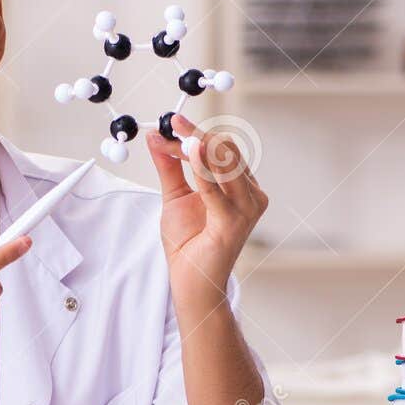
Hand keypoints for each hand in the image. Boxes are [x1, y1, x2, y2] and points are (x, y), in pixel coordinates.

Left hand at [146, 113, 267, 313]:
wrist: (190, 281)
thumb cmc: (188, 243)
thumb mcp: (175, 196)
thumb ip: (169, 166)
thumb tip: (155, 137)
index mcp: (241, 186)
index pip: (222, 149)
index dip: (195, 134)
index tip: (171, 123)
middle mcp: (250, 195)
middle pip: (226, 151)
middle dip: (196, 135)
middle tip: (172, 123)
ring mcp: (246, 209)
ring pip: (225, 164)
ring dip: (197, 147)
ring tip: (175, 136)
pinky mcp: (234, 223)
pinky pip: (217, 189)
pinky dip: (202, 168)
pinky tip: (190, 151)